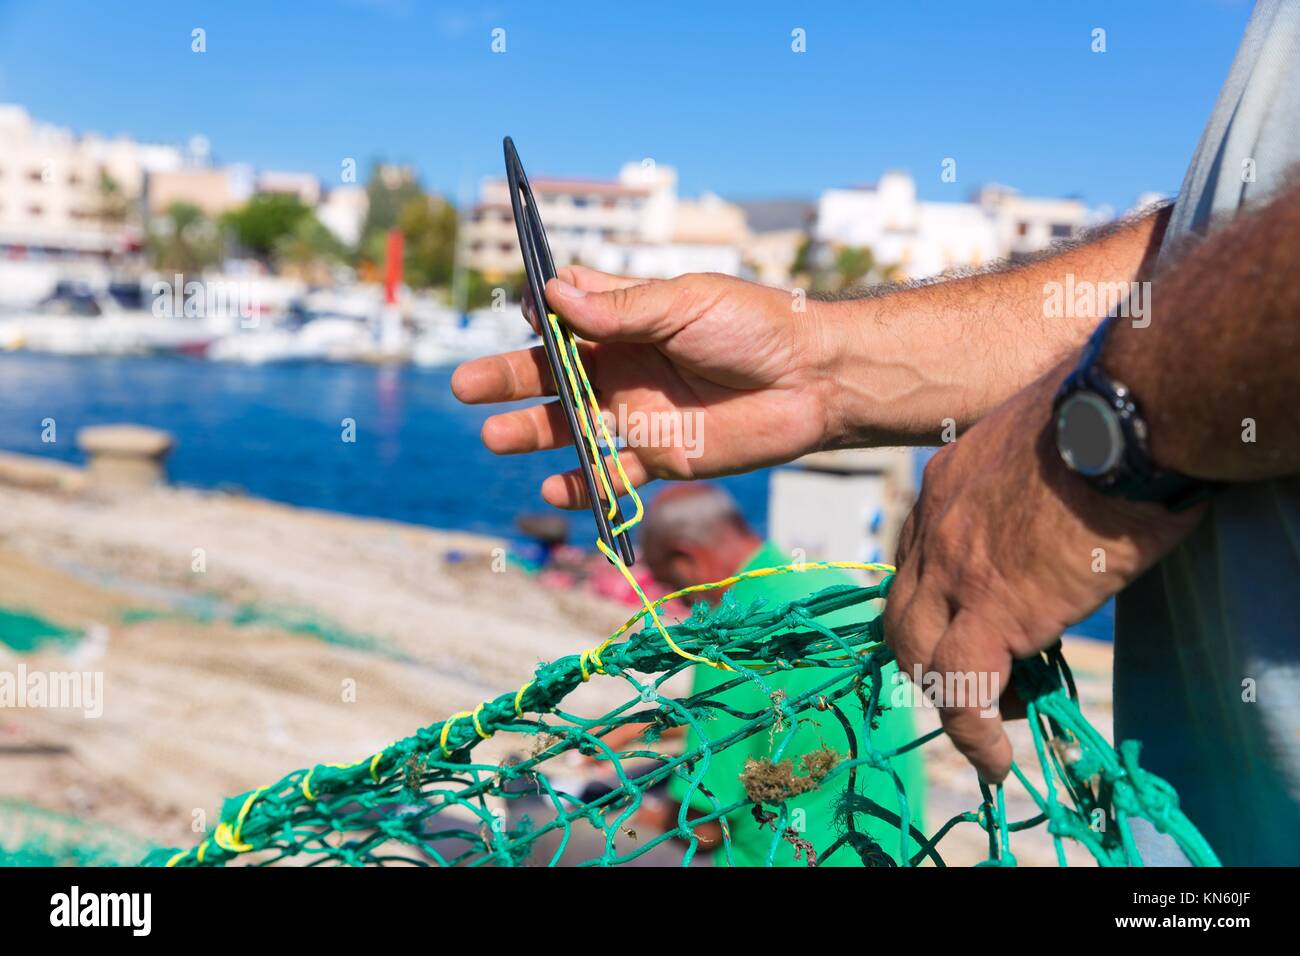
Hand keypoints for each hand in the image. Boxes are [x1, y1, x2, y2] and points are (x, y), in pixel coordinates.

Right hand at [451, 266, 834, 508]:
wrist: (813, 382)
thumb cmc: (753, 327)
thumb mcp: (685, 303)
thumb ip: (622, 308)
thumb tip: (552, 295)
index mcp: (629, 321)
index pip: (567, 317)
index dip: (540, 315)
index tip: (522, 313)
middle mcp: (625, 366)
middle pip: (553, 374)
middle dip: (510, 379)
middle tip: (464, 386)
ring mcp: (638, 414)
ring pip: (571, 425)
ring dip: (533, 432)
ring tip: (495, 437)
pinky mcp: (660, 459)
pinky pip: (611, 476)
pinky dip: (582, 485)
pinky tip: (552, 489)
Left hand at [883, 363, 1204, 781]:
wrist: (1123, 415)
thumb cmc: (1106, 414)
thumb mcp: (1043, 441)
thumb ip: (1031, 483)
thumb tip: (1067, 509)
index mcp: (945, 484)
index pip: (917, 561)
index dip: (939, 605)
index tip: (977, 628)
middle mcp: (934, 526)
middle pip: (901, 612)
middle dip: (928, 657)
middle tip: (980, 681)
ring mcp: (955, 569)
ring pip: (918, 653)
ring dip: (946, 695)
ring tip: (990, 725)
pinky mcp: (993, 609)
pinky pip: (963, 688)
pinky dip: (973, 731)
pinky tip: (995, 758)